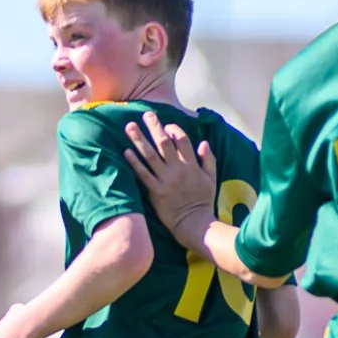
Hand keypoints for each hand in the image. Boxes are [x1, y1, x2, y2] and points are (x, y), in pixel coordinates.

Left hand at [121, 112, 218, 252]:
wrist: (194, 223)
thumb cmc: (203, 201)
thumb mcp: (212, 179)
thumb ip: (209, 160)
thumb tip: (204, 143)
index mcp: (192, 165)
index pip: (182, 140)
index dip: (174, 129)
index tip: (167, 125)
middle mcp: (177, 169)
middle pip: (164, 143)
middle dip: (154, 126)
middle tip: (146, 114)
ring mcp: (165, 180)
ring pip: (150, 155)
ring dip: (139, 140)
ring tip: (129, 127)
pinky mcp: (155, 191)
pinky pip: (143, 174)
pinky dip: (134, 163)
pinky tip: (126, 152)